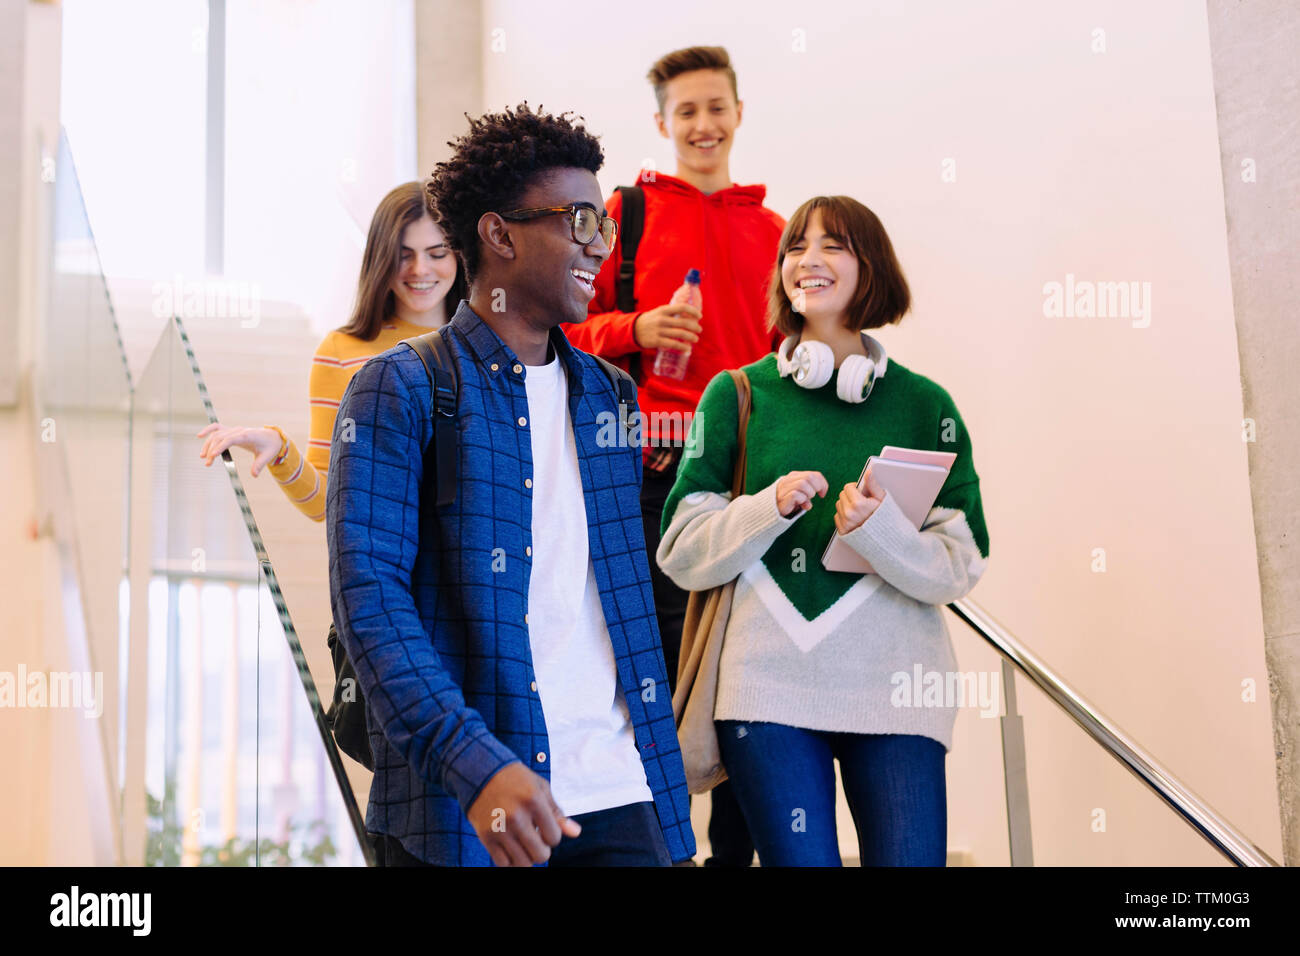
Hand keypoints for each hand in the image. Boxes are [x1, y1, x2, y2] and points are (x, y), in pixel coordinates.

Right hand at [197, 423, 283, 476]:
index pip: (231, 439)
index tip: (212, 456)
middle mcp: (239, 430)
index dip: (220, 447)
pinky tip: (199, 436)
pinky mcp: (231, 431)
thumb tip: (254, 475)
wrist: (272, 437)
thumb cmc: (270, 446)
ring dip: (208, 444)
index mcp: (248, 435)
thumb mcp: (267, 456)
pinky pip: (217, 428)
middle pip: (221, 437)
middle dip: (212, 450)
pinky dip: (208, 430)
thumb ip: (259, 465)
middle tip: (207, 464)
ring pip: (217, 434)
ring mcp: (234, 430)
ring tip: (203, 457)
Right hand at [466, 762, 580, 865]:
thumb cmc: (516, 780)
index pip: (554, 838)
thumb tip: (576, 833)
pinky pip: (503, 864)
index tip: (544, 827)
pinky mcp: (485, 836)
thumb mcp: (540, 788)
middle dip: (542, 850)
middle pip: (540, 855)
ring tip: (523, 844)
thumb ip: (557, 812)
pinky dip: (510, 862)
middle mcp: (516, 816)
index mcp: (533, 800)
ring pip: (522, 864)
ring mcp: (499, 828)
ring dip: (527, 857)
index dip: (552, 836)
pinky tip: (511, 849)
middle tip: (535, 838)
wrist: (480, 772)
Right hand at [633, 302, 702, 350]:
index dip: (693, 311)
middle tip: (699, 330)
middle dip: (694, 327)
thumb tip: (689, 316)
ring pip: (680, 334)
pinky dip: (682, 347)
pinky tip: (687, 349)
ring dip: (691, 337)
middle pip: (683, 322)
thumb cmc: (650, 320)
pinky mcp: (657, 341)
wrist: (633, 329)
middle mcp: (662, 319)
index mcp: (664, 310)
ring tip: (696, 339)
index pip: (682, 307)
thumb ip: (671, 313)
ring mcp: (659, 330)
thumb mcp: (659, 312)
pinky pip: (673, 344)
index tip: (699, 316)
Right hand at [775, 470, 828, 517]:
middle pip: (809, 477)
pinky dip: (803, 500)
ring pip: (803, 484)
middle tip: (816, 496)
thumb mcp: (801, 494)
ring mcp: (784, 488)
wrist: (771, 512)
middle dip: (817, 487)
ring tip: (807, 501)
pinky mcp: (782, 498)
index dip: (822, 484)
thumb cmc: (789, 502)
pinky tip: (803, 505)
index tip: (823, 494)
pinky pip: (796, 494)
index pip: (814, 475)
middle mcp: (789, 480)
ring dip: (809, 494)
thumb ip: (810, 490)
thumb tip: (822, 492)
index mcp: (794, 476)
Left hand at [834, 467, 886, 534]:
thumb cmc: (885, 517)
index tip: (861, 492)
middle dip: (850, 496)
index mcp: (858, 504)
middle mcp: (849, 513)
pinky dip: (843, 516)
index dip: (855, 488)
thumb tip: (868, 472)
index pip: (848, 487)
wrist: (886, 538)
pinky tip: (854, 518)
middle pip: (842, 495)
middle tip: (860, 502)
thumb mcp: (882, 499)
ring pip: (839, 505)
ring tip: (858, 511)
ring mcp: (845, 523)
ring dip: (846, 505)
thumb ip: (873, 485)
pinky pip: (837, 517)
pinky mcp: (842, 531)